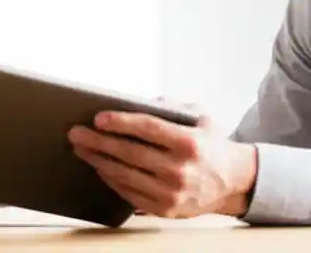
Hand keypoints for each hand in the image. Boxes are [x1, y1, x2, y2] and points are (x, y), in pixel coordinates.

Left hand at [68, 111, 256, 218]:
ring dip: (99, 160)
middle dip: (98, 141)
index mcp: (189, 142)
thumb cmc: (212, 146)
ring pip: (124, 174)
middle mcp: (179, 169)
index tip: (98, 118)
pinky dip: (111, 179)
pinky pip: (129, 193)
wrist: (233, 182)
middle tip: (77, 133)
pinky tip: (100, 167)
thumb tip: (141, 102)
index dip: (121, 121)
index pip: (148, 128)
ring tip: (82, 149)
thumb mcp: (201, 118)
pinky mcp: (164, 209)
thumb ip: (173, 106)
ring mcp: (171, 192)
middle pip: (129, 152)